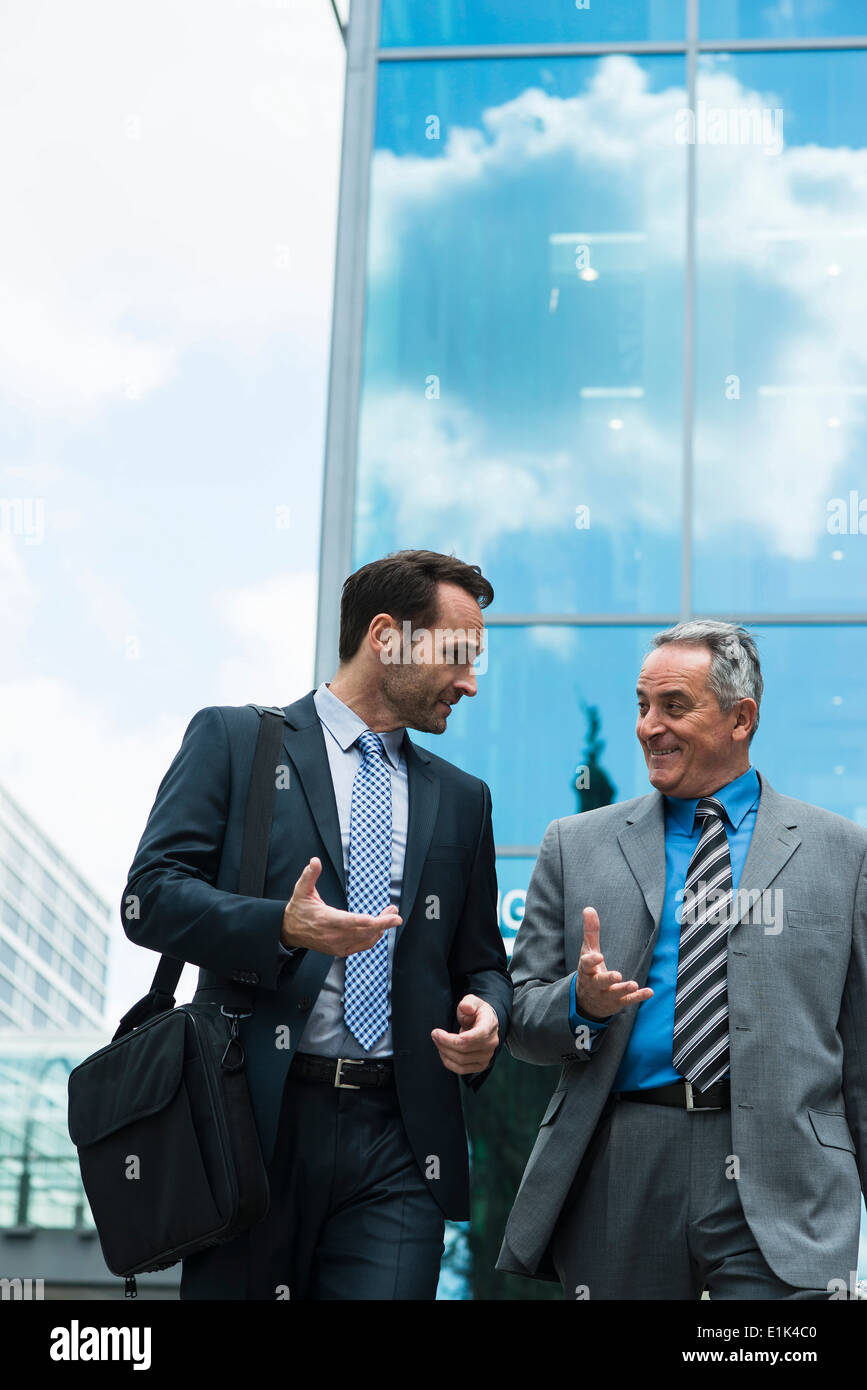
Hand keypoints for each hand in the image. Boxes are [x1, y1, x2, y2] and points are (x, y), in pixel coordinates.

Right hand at [280, 857, 400, 955]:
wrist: (290, 931)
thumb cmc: (298, 908)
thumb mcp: (301, 890)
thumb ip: (310, 875)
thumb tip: (315, 861)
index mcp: (324, 919)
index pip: (347, 922)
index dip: (363, 921)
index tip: (378, 919)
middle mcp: (332, 935)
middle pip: (362, 931)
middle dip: (382, 923)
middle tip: (395, 913)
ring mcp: (337, 944)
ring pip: (365, 939)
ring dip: (381, 929)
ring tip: (391, 916)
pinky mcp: (340, 950)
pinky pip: (361, 946)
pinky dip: (373, 938)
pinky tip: (380, 928)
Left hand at [431, 994, 498, 1074]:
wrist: (485, 1024)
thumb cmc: (476, 1012)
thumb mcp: (473, 1001)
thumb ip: (469, 1002)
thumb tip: (467, 1008)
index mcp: (489, 1026)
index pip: (472, 1038)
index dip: (451, 1038)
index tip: (436, 1032)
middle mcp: (491, 1043)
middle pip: (463, 1050)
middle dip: (444, 1043)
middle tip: (434, 1034)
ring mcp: (487, 1056)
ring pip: (461, 1061)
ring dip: (444, 1052)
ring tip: (437, 1042)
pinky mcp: (481, 1065)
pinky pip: (462, 1070)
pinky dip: (449, 1063)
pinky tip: (443, 1052)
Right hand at [575, 906, 652, 1019]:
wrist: (586, 1002)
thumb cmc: (589, 970)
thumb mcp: (588, 951)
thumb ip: (590, 931)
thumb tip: (589, 908)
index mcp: (587, 970)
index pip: (586, 965)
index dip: (592, 961)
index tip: (598, 956)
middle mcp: (595, 983)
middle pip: (600, 981)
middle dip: (608, 979)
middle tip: (617, 975)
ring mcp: (606, 994)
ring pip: (614, 993)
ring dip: (624, 989)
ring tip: (633, 984)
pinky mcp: (617, 1002)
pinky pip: (627, 1001)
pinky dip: (638, 997)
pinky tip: (649, 992)